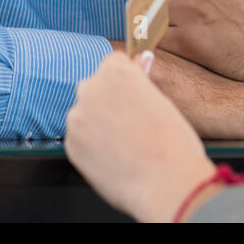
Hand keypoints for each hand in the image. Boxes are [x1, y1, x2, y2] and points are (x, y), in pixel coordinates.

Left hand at [65, 52, 215, 221]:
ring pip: (85, 114)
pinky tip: (113, 158)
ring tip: (125, 145)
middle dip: (107, 101)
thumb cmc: (173, 142)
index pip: (113, 63)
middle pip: (94, 87)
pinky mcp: (70, 143)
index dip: (125, 82)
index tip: (132, 96)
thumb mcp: (161, 101)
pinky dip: (91, 147)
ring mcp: (77, 116)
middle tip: (130, 124)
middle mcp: (91, 87)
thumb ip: (140, 83)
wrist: (166, 182)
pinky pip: (80, 139)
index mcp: (116, 70)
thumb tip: (139, 61)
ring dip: (97, 124)